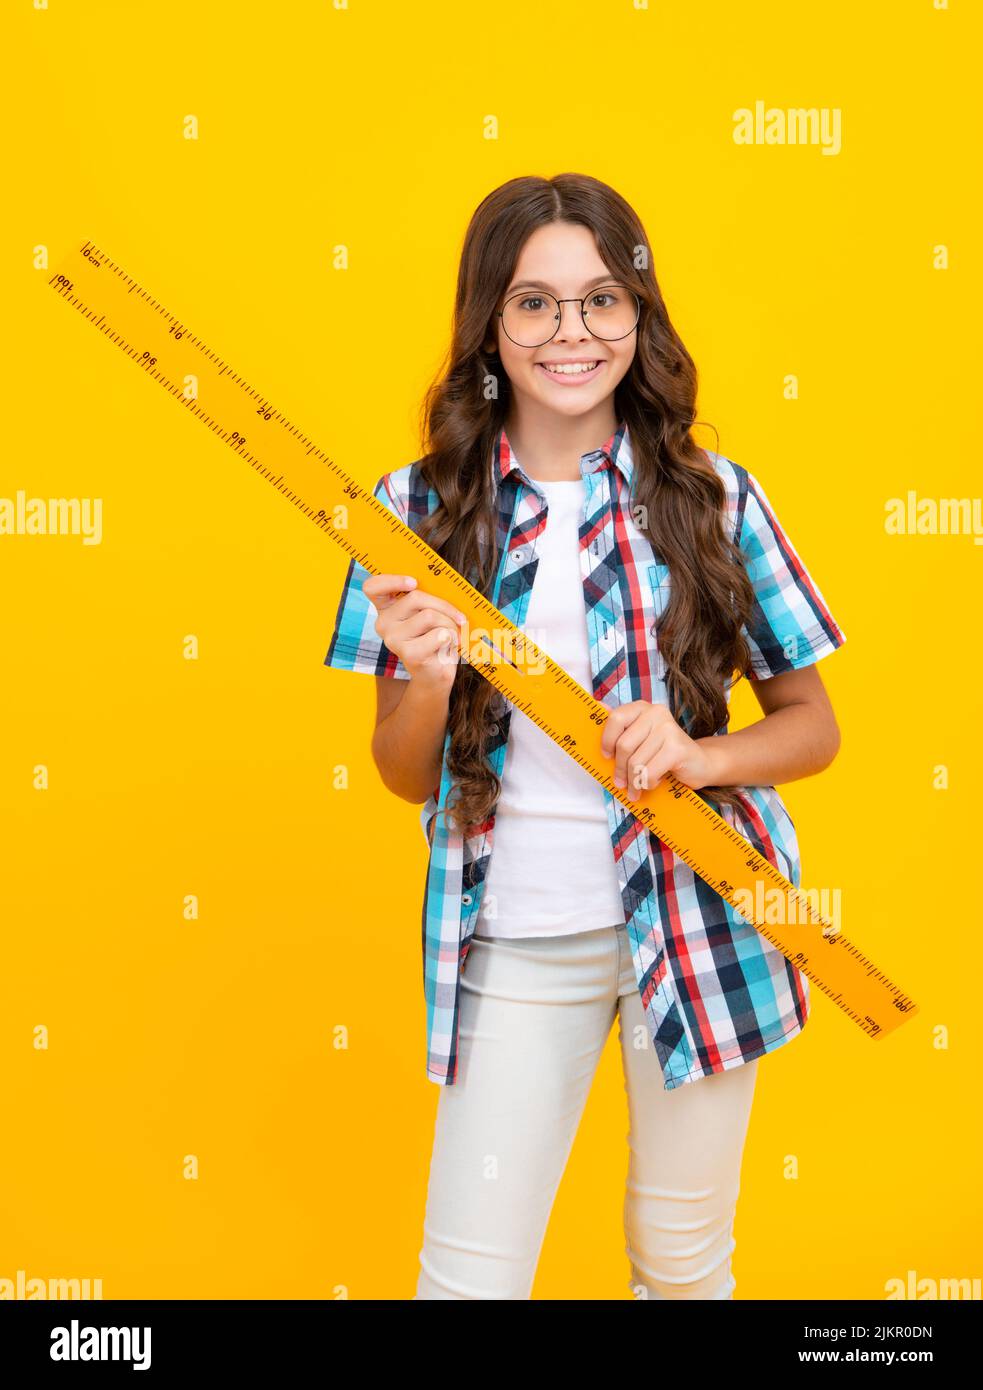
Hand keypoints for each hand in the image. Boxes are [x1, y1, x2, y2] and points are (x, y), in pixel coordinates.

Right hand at [362, 573, 465, 687]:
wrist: (434, 675)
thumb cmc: (434, 639)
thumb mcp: (428, 613)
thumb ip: (427, 599)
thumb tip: (445, 583)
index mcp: (386, 608)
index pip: (372, 587)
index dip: (391, 580)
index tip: (413, 583)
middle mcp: (383, 623)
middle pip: (416, 597)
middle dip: (444, 606)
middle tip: (457, 618)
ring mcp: (393, 640)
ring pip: (430, 615)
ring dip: (450, 624)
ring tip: (449, 636)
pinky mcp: (409, 654)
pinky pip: (439, 634)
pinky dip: (452, 638)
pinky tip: (446, 648)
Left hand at [599, 700, 722, 792]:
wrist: (699, 764)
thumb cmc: (664, 753)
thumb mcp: (641, 738)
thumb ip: (621, 725)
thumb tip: (597, 707)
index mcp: (643, 708)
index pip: (615, 718)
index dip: (607, 741)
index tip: (607, 757)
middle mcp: (656, 713)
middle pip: (623, 745)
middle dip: (620, 769)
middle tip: (620, 783)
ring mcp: (668, 729)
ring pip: (636, 762)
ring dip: (633, 782)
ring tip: (636, 789)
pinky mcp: (677, 748)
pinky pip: (649, 772)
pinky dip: (647, 783)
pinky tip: (653, 783)